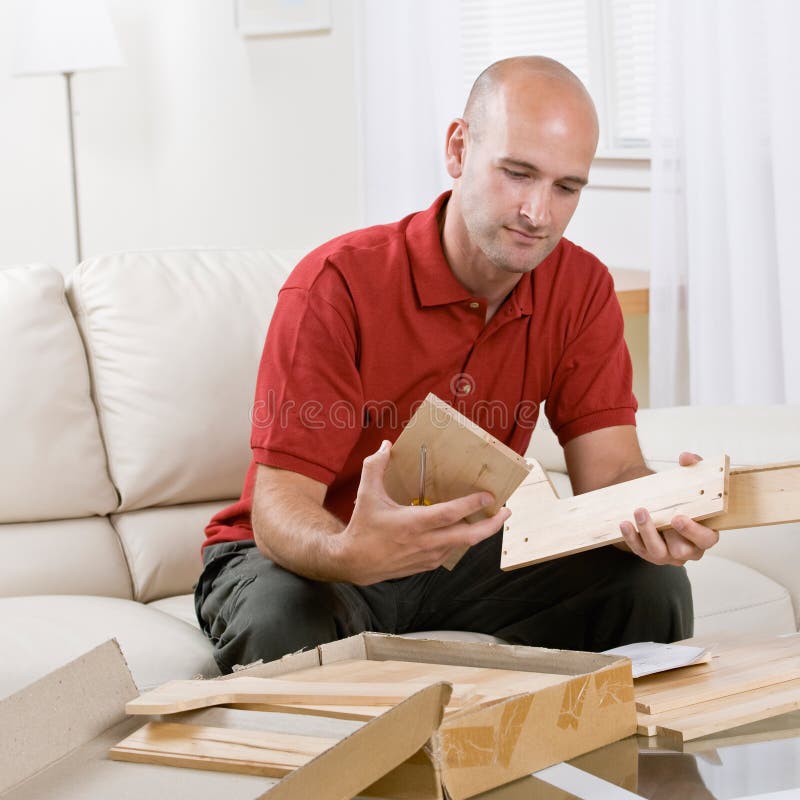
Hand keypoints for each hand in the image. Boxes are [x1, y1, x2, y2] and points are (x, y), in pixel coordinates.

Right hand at [336, 440, 510, 584]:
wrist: (354, 563)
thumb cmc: (362, 527)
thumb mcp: (366, 494)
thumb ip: (375, 467)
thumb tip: (385, 445)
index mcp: (414, 523)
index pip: (451, 514)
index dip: (472, 504)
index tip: (489, 495)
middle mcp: (426, 542)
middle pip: (469, 537)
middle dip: (492, 525)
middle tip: (507, 512)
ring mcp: (428, 556)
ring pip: (462, 545)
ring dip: (478, 532)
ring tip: (490, 518)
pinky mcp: (426, 565)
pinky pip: (451, 552)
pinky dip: (460, 541)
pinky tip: (463, 530)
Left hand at [619, 452, 719, 565]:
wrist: (650, 498)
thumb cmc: (674, 493)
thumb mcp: (686, 479)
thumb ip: (692, 466)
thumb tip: (687, 458)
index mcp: (704, 532)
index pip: (707, 539)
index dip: (695, 532)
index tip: (679, 518)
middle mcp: (687, 548)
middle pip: (683, 552)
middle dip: (672, 535)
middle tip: (665, 517)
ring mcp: (667, 554)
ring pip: (658, 553)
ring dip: (648, 533)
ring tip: (640, 512)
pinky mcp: (647, 553)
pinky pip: (639, 550)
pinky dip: (631, 537)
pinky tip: (625, 523)